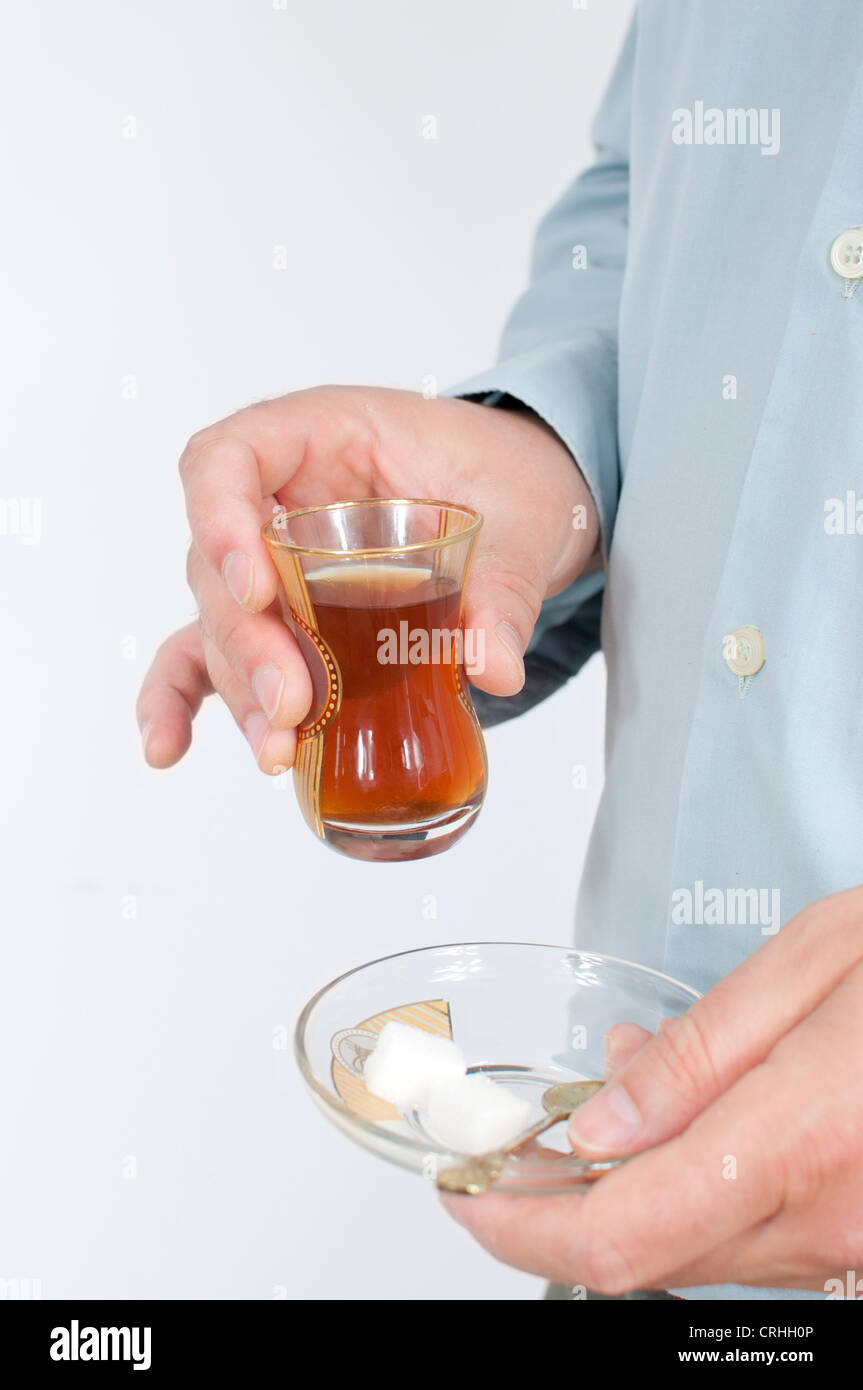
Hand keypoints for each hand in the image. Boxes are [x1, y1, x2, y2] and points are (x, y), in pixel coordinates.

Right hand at [136, 386, 597, 770]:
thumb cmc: (508, 477)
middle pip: (219, 564)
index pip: (228, 458)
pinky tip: (170, 748)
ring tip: (279, 747)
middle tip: (291, 702)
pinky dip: (186, 699)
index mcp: (321, 435)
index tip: (256, 589)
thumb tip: (495, 667)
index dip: (220, 520)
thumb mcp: (524, 517)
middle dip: (248, 642)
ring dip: (241, 689)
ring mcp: (272, 560)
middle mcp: (279, 497)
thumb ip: (507, 586)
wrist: (521, 503)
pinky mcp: (282, 615)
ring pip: (223, 622)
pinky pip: (214, 649)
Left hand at [443, 886, 862, 1293]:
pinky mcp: (861, 1240)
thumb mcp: (814, 962)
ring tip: (611, 1100)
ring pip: (693, 1253)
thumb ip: (702, 1054)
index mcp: (798, 1139)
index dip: (518, 1229)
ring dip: (625, 1193)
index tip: (464, 1189)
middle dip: (558, 1207)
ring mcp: (851, 1242)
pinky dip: (692, 1194)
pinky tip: (689, 1121)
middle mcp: (828, 1218)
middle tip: (519, 1133)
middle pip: (643, 1260)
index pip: (618, 1236)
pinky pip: (750, 1240)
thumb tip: (600, 1126)